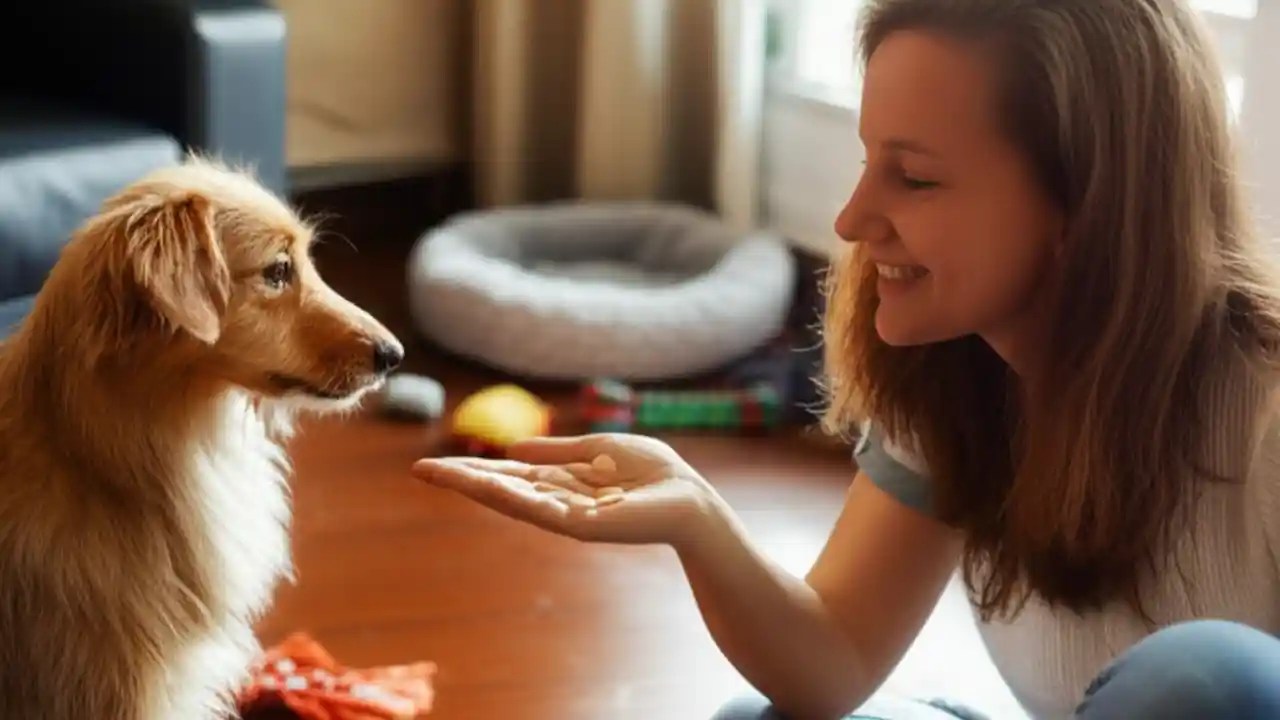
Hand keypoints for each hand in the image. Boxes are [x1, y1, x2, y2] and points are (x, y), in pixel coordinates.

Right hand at [410, 433, 723, 547]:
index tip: (434, 463)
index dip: (472, 469)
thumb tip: (512, 451)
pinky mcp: (582, 525)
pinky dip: (512, 497)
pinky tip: (486, 485)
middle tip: (419, 469)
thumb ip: (557, 452)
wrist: (691, 502)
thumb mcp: (599, 449)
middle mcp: (555, 502)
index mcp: (559, 483)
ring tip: (439, 474)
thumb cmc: (654, 475)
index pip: (506, 476)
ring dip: (474, 486)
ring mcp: (564, 516)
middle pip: (498, 489)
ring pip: (511, 500)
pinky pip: (540, 509)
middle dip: (461, 479)